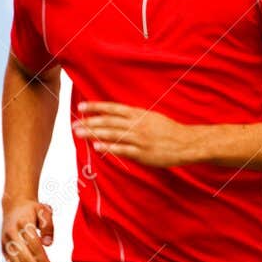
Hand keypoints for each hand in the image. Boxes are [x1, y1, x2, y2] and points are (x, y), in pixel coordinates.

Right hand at [1, 197, 53, 261]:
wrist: (14, 205)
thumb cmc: (33, 209)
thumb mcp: (45, 211)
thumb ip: (49, 226)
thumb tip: (49, 243)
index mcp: (22, 224)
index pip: (33, 246)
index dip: (43, 261)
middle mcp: (12, 235)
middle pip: (24, 259)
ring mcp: (6, 243)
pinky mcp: (4, 249)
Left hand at [74, 101, 194, 167]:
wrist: (187, 143)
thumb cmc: (169, 131)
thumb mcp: (151, 117)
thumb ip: (134, 117)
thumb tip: (117, 116)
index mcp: (138, 114)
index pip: (113, 109)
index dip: (96, 107)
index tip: (81, 107)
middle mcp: (137, 125)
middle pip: (109, 121)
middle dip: (90, 122)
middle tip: (74, 124)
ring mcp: (139, 139)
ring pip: (113, 134)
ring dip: (94, 133)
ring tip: (79, 133)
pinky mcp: (143, 153)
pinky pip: (123, 150)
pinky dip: (109, 148)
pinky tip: (97, 147)